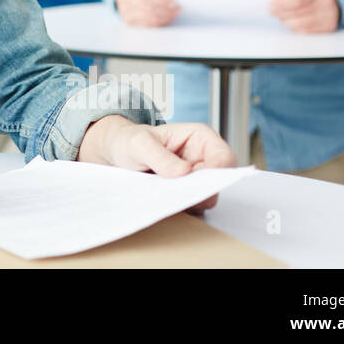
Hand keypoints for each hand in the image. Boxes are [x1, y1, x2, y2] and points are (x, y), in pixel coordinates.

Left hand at [78, 115, 235, 212]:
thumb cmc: (131, 141)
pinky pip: (193, 205)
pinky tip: (163, 198)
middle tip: (176, 192)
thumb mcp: (139, 144)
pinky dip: (181, 205)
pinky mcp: (188, 191)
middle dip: (202, 189)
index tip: (195, 181)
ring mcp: (197, 176)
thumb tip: (184, 172)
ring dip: (189, 199)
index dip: (216, 172)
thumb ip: (160, 156)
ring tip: (163, 191)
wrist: (119, 154)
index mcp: (200, 137)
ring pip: (208, 196)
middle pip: (220, 181)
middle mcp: (204, 157)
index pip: (224, 158)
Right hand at [114, 0, 178, 26]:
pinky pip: (145, 25)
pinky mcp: (128, 21)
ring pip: (147, 17)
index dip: (162, 0)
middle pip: (148, 8)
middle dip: (165, 10)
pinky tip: (166, 21)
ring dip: (164, 18)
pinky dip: (157, 23)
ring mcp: (125, 11)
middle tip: (178, 10)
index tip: (175, 2)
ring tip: (174, 15)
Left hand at [269, 0, 339, 32]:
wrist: (334, 0)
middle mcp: (325, 2)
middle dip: (281, 13)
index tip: (270, 5)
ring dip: (287, 22)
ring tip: (280, 18)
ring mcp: (329, 16)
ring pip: (302, 24)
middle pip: (298, 12)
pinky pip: (308, 31)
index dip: (282, 4)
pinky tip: (290, 24)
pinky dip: (296, 29)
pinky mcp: (329, 27)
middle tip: (271, 13)